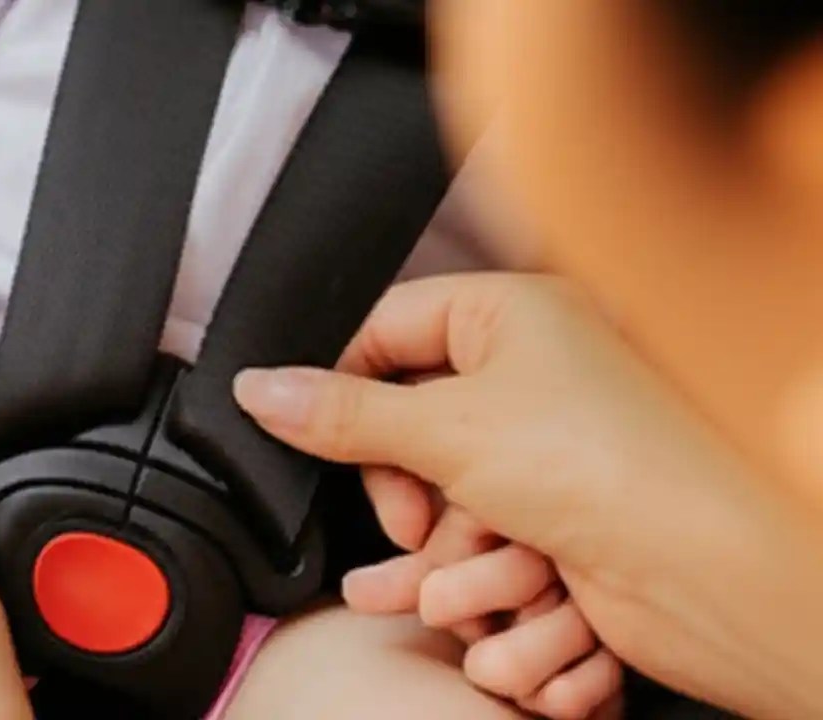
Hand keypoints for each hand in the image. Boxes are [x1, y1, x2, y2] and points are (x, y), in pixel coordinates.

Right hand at [233, 272, 787, 714]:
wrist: (702, 567)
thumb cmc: (605, 466)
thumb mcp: (442, 429)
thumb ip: (338, 412)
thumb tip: (260, 388)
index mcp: (512, 309)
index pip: (388, 326)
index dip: (341, 381)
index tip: (307, 428)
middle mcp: (534, 361)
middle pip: (408, 404)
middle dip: (392, 469)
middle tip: (401, 509)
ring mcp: (548, 428)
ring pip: (439, 465)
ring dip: (430, 514)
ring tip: (445, 544)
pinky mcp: (559, 490)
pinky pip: (478, 503)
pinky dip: (468, 536)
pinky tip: (483, 559)